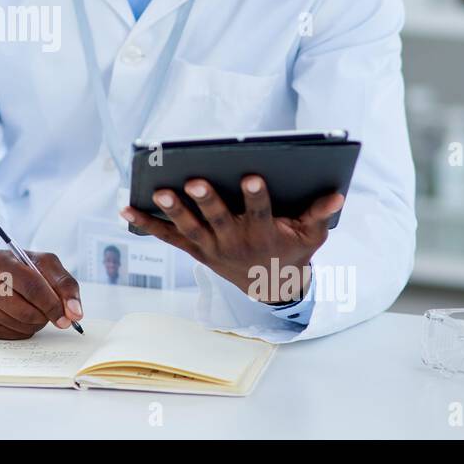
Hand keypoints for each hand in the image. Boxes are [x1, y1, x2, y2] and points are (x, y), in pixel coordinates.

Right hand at [0, 247, 83, 339]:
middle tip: (52, 313)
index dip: (52, 305)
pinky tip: (21, 316)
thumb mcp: (46, 264)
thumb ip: (65, 285)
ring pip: (19, 326)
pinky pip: (12, 336)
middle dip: (45, 316)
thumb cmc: (24, 267)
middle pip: (25, 311)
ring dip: (36, 323)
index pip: (31, 287)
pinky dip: (24, 330)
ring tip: (34, 308)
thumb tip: (75, 314)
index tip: (68, 318)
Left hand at [121, 175, 343, 304]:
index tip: (252, 176)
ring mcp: (211, 246)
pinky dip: (146, 223)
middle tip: (194, 180)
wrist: (270, 287)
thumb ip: (321, 215)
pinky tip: (126, 207)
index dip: (257, 195)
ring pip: (191, 227)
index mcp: (263, 232)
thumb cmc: (291, 251)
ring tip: (160, 190)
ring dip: (174, 209)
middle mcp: (234, 240)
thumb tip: (337, 195)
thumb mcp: (311, 237)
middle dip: (207, 200)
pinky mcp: (194, 249)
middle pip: (219, 218)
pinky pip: (167, 236)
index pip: (261, 211)